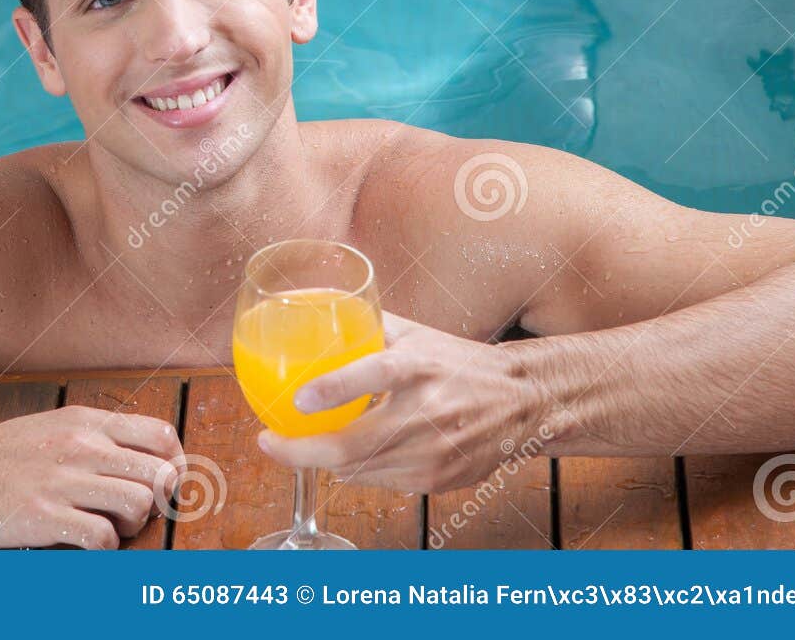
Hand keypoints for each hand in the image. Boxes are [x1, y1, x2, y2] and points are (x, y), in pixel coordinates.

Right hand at [0, 404, 184, 548]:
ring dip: (133, 526)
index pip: (161, 435)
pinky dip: (104, 547)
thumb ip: (95, 439)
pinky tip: (84, 543)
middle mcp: (81, 446)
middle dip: (158, 502)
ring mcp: (63, 480)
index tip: (159, 484)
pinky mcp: (45, 515)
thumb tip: (141, 461)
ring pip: (139, 504)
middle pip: (159, 474)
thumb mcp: (52, 428)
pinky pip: (103, 537)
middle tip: (133, 514)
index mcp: (85, 422)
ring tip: (109, 529)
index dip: (173, 465)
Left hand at [256, 312, 550, 492]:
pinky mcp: (438, 480)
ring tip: (300, 445)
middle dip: (301, 452)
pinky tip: (348, 454)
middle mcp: (428, 411)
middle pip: (353, 445)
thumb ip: (368, 327)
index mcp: (419, 365)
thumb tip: (314, 312)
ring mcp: (434, 452)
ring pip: (358, 470)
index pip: (374, 375)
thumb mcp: (417, 335)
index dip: (333, 390)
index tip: (297, 399)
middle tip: (269, 442)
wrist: (525, 402)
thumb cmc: (461, 363)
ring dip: (323, 461)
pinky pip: (379, 482)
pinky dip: (356, 470)